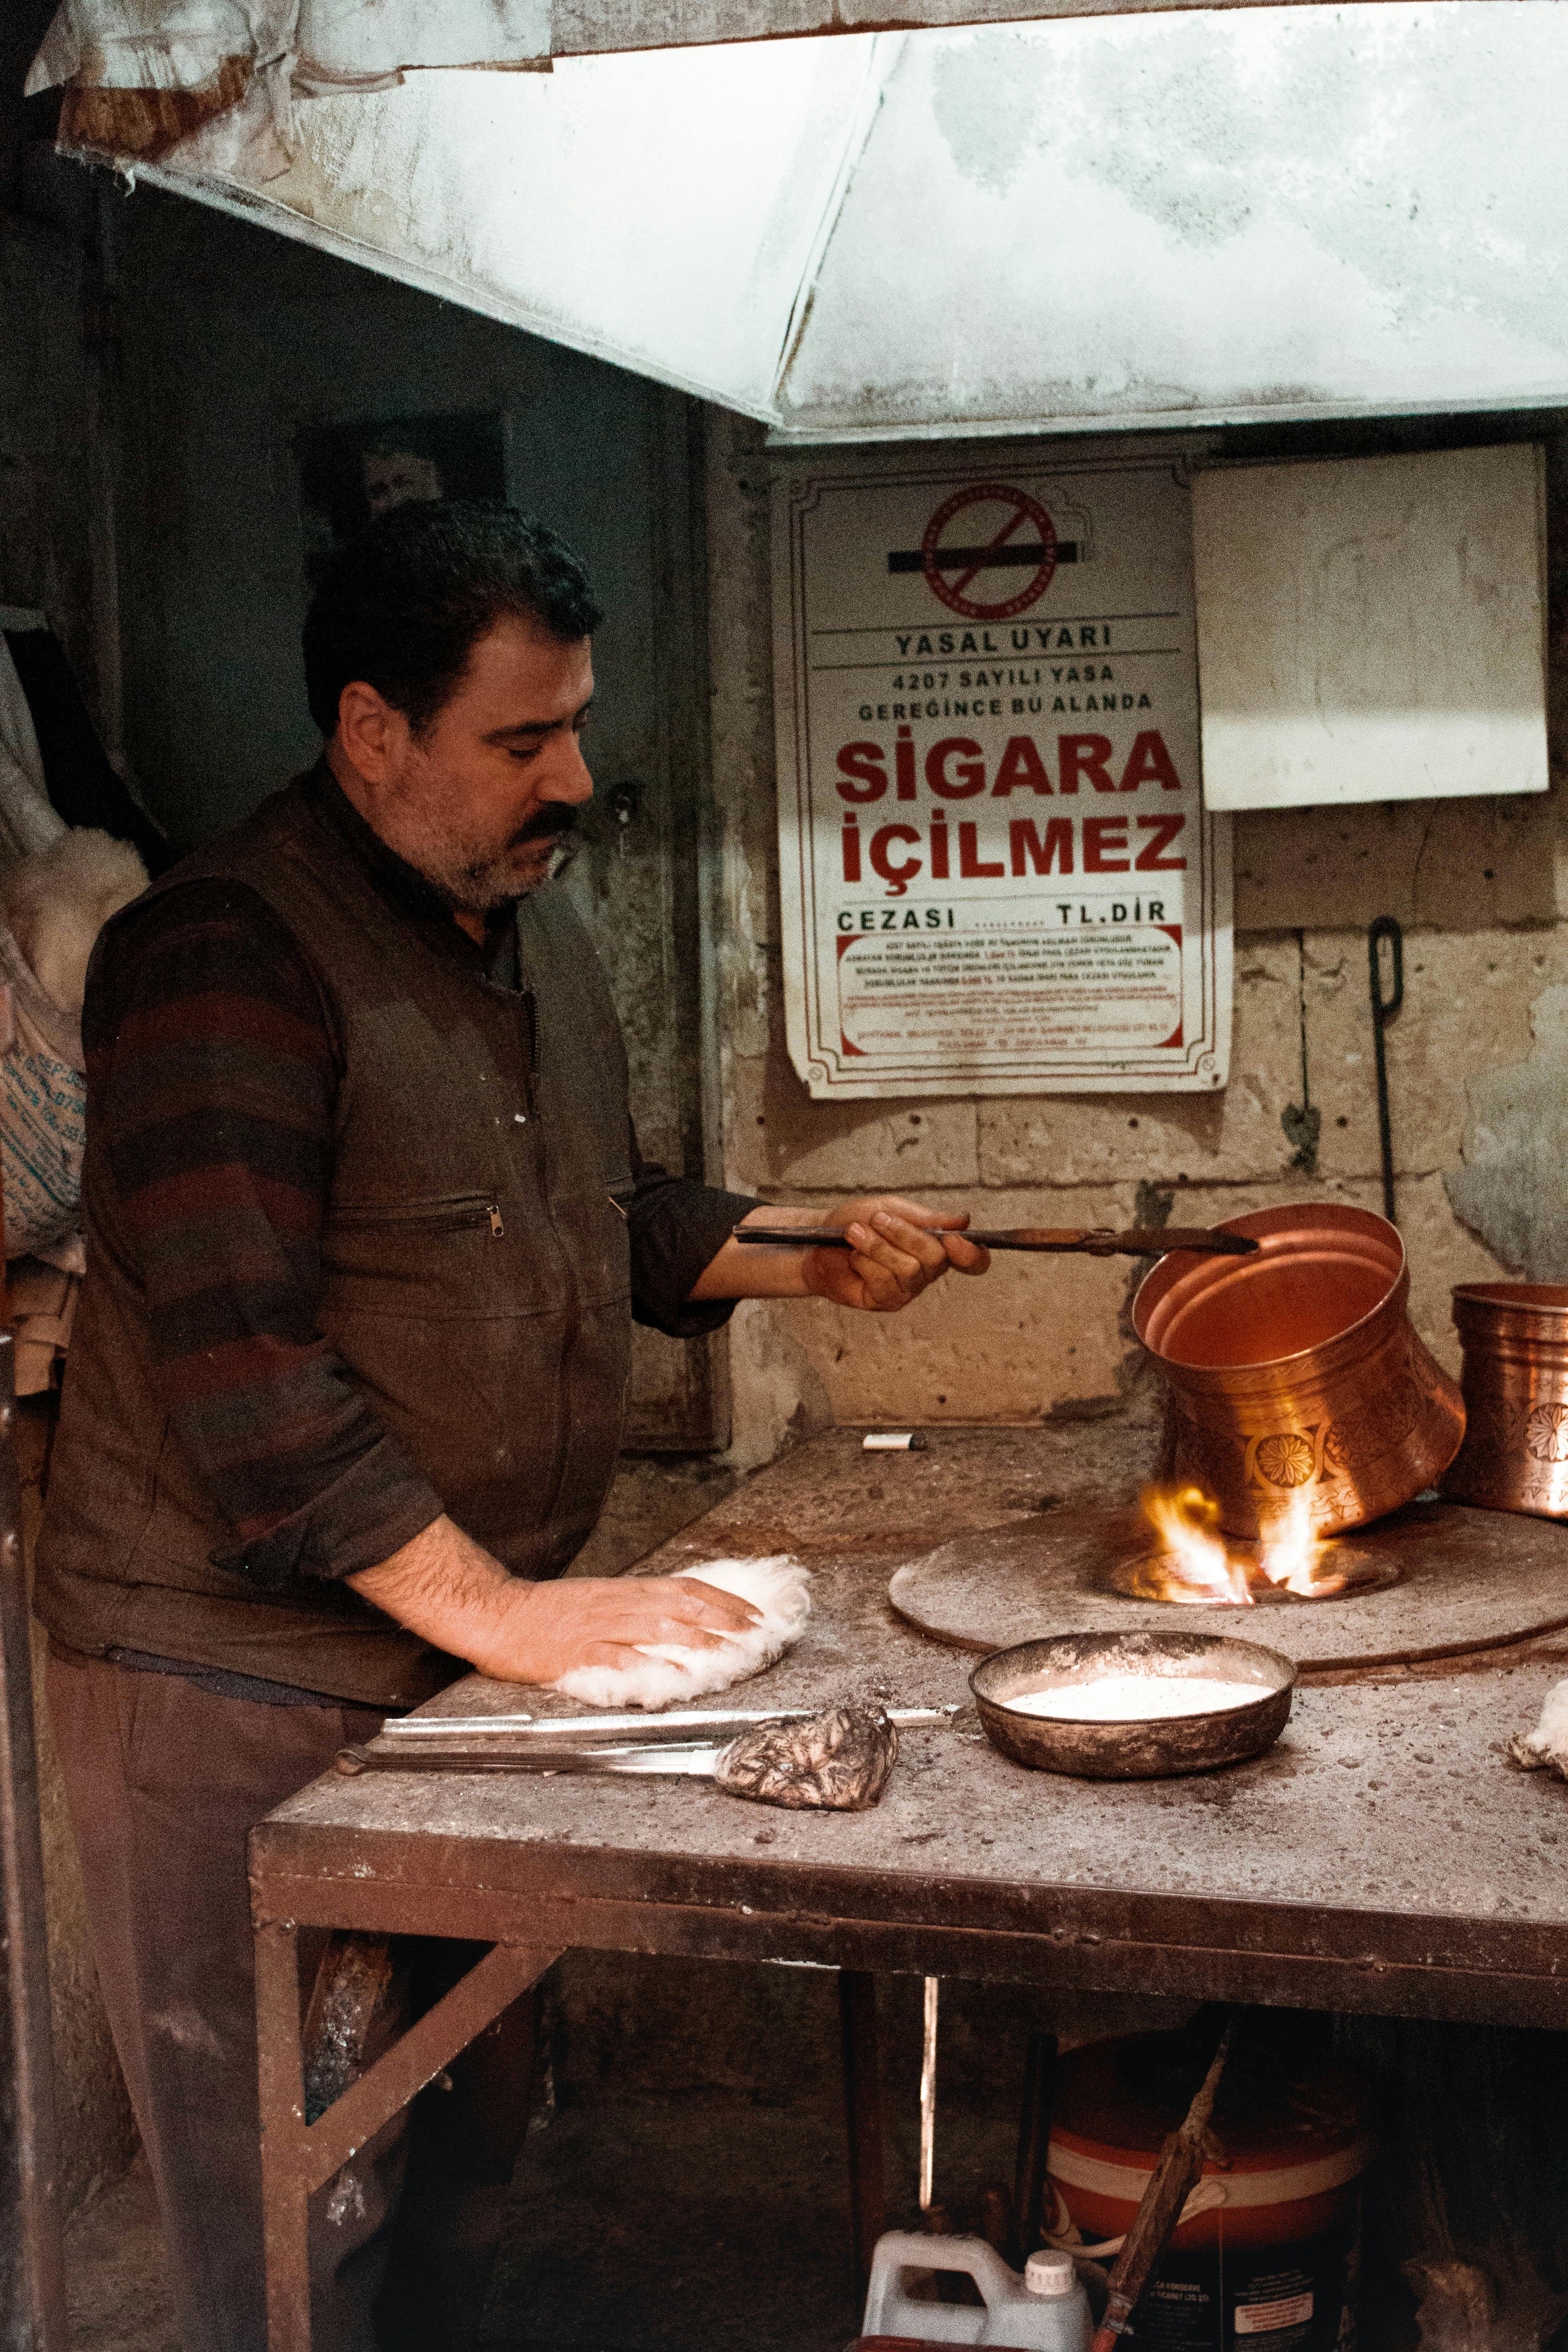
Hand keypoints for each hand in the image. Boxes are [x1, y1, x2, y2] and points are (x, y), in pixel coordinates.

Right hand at [470, 1572, 761, 1684]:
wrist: (498, 1614)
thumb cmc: (546, 1613)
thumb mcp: (597, 1600)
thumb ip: (634, 1608)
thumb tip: (676, 1618)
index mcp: (623, 1590)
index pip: (684, 1587)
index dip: (722, 1599)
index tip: (751, 1611)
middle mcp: (618, 1603)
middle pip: (680, 1603)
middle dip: (723, 1617)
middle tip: (756, 1631)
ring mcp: (599, 1627)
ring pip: (657, 1625)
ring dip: (697, 1639)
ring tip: (728, 1651)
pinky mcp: (579, 1651)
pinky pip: (619, 1658)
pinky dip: (648, 1664)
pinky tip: (671, 1674)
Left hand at [803, 1194, 989, 1313]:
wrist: (816, 1241)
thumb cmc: (856, 1222)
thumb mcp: (890, 1209)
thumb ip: (926, 1217)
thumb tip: (963, 1220)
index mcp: (936, 1247)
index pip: (973, 1262)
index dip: (972, 1255)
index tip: (955, 1240)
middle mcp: (927, 1272)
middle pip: (935, 1258)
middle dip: (904, 1234)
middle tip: (876, 1219)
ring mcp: (907, 1290)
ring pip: (907, 1269)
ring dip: (877, 1246)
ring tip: (854, 1233)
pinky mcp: (884, 1302)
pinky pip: (884, 1282)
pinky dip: (865, 1262)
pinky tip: (853, 1256)